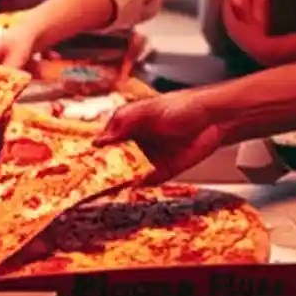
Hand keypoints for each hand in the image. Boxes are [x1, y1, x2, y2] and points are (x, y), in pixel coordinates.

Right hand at [94, 92, 222, 182]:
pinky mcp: (160, 172)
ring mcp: (147, 159)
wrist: (215, 119)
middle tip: (88, 180)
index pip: (105, 141)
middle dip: (100, 171)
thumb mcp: (147, 110)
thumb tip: (98, 141)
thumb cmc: (183, 107)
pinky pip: (144, 183)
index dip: (93, 152)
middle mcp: (135, 143)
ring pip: (126, 173)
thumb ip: (122, 124)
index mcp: (128, 125)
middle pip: (112, 160)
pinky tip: (127, 189)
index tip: (81, 162)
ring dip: (116, 182)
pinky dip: (135, 188)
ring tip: (102, 189)